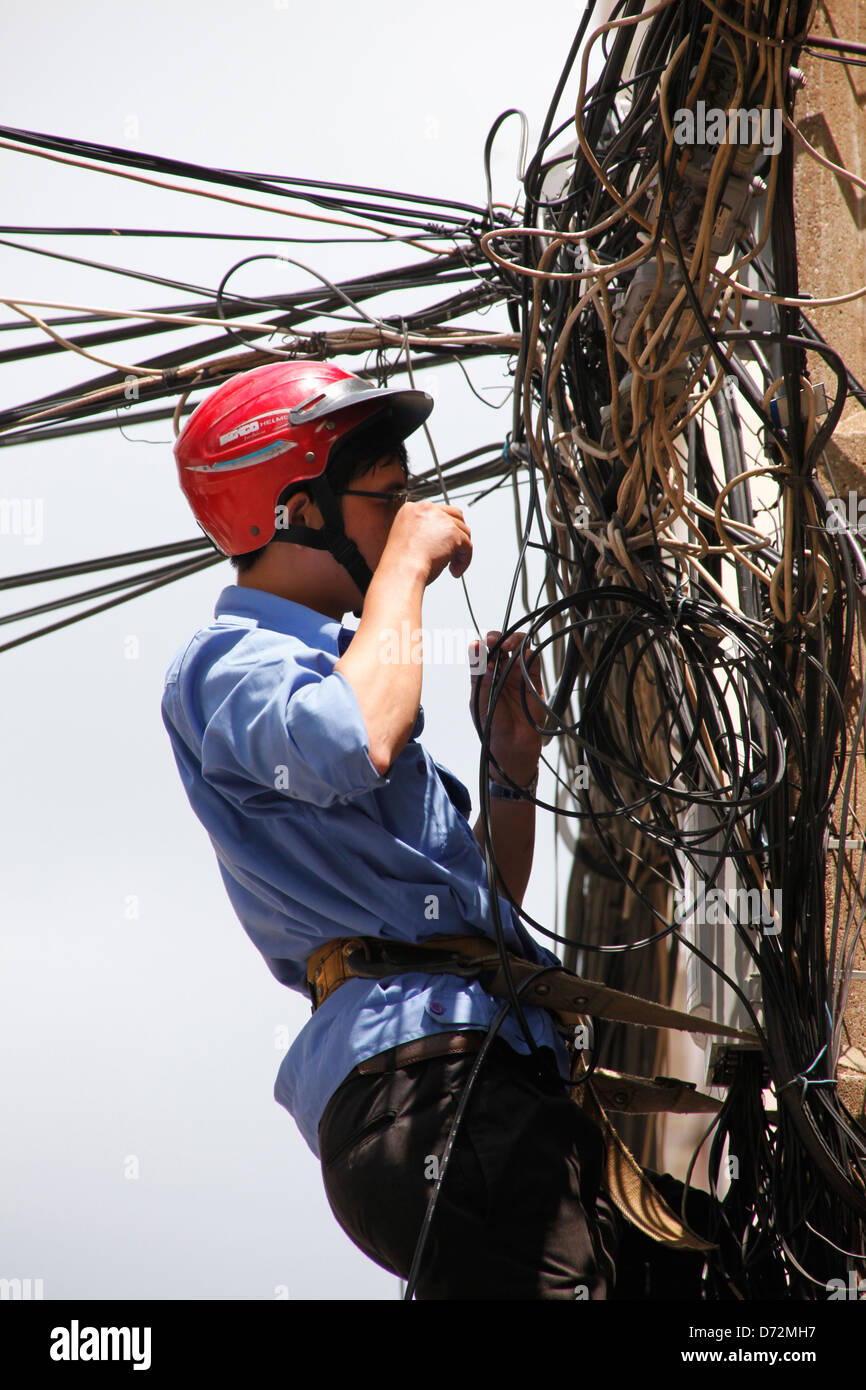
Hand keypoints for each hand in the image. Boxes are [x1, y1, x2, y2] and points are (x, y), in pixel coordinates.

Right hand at [381, 500, 471, 583]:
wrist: (401, 571)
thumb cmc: (400, 563)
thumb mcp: (405, 539)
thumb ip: (422, 531)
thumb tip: (441, 538)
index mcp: (411, 509)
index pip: (436, 511)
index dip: (443, 529)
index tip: (442, 543)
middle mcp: (426, 509)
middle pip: (454, 516)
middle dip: (457, 535)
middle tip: (453, 553)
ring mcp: (441, 519)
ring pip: (463, 532)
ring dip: (460, 551)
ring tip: (451, 566)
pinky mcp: (453, 532)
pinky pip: (468, 546)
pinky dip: (464, 560)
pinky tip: (454, 570)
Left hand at [469, 630, 545, 784]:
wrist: (512, 746)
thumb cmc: (491, 726)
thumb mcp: (479, 702)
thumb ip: (479, 678)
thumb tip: (477, 653)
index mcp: (484, 675)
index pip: (482, 652)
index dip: (482, 645)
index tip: (480, 646)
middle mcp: (501, 671)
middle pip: (501, 644)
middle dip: (498, 638)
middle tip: (495, 642)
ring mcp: (517, 674)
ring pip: (519, 647)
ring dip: (514, 642)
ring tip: (508, 648)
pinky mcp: (534, 680)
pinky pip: (533, 661)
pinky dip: (529, 654)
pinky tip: (522, 658)